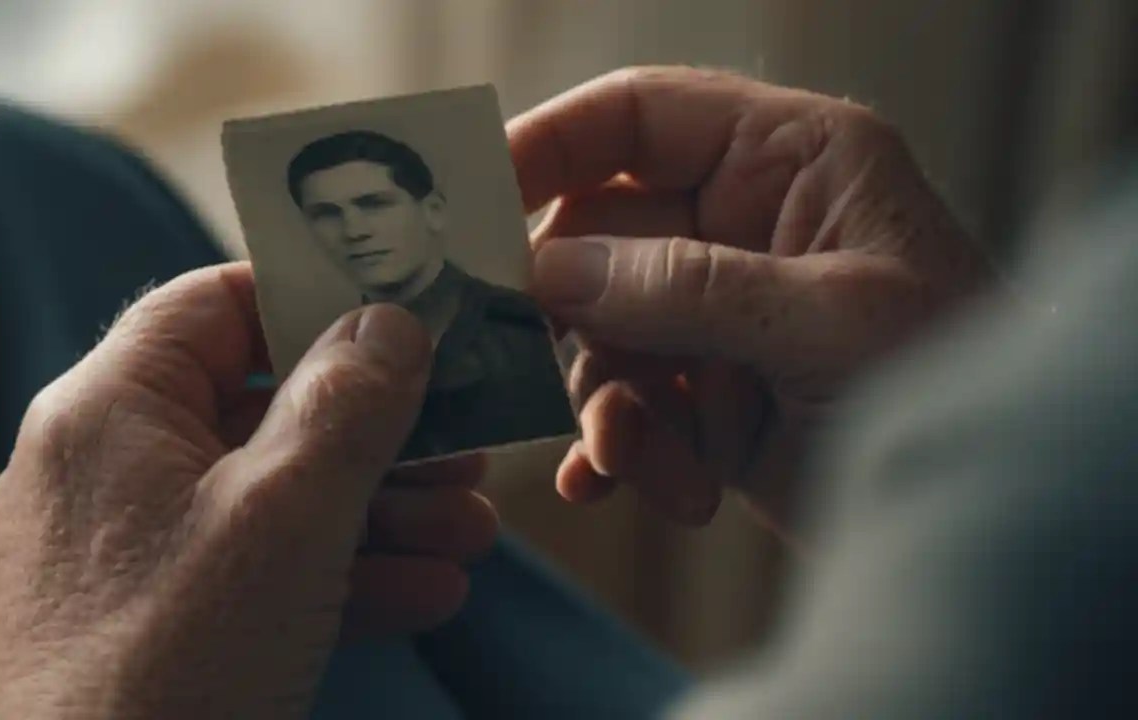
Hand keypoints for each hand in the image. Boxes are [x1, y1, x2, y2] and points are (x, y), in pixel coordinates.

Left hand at [0, 263, 496, 718]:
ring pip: (272, 495)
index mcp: (109, 412)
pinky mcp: (155, 621)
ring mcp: (128, 552)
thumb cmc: (176, 668)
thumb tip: (390, 322)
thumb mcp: (288, 518)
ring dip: (380, 510)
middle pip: (262, 405)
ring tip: (469, 530)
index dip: (312, 299)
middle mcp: (109, 470)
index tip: (403, 316)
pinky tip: (428, 592)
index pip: (213, 304)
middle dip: (379, 432)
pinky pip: (257, 568)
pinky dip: (340, 573)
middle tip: (464, 442)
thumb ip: (348, 405)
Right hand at [511, 67, 995, 535]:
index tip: (472, 192)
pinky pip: (623, 402)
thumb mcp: (827, 322)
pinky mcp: (706, 392)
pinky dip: (620, 448)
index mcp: (790, 159)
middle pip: (598, 235)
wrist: (988, 516)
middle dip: (575, 315)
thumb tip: (549, 267)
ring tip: (649, 460)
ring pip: (600, 332)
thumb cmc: (954, 382)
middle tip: (553, 367)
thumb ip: (685, 288)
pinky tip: (630, 485)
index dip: (551, 142)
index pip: (640, 115)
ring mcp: (719, 313)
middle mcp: (744, 226)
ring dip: (609, 403)